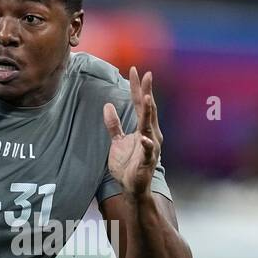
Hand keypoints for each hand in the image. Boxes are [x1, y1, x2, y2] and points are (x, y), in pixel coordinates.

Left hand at [103, 66, 162, 197]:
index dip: (137, 88)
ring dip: (148, 113)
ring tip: (147, 98)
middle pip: (148, 110)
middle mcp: (150, 134)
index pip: (140, 104)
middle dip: (146, 92)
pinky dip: (147, 145)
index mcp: (143, 128)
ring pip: (150, 126)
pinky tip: (144, 138)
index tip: (134, 70)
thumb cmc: (128, 164)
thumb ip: (114, 125)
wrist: (132, 187)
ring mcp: (150, 147)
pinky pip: (148, 151)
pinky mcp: (147, 161)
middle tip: (146, 75)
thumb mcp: (117, 141)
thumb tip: (107, 106)